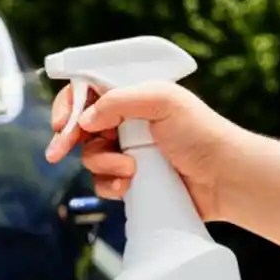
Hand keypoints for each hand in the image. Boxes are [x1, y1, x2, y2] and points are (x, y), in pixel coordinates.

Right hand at [44, 81, 247, 220]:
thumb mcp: (163, 101)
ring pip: (89, 157)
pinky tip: (128, 187)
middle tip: (57, 153)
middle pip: (81, 127)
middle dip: (68, 139)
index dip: (70, 105)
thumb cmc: (201, 133)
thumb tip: (86, 118)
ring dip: (103, 164)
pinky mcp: (128, 180)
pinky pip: (101, 183)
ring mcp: (126, 152)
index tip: (62, 123)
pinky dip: (110, 186)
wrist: (222, 178)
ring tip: (130, 169)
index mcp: (133, 96)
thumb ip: (120, 100)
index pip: (88, 92)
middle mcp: (125, 122)